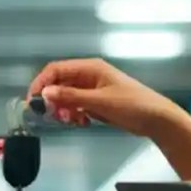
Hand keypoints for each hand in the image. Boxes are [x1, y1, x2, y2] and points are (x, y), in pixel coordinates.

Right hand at [27, 58, 182, 137]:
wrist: (157, 119)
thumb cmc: (132, 105)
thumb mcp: (100, 101)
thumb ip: (71, 97)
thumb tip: (45, 93)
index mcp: (90, 68)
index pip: (56, 70)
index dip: (42, 83)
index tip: (33, 102)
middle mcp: (89, 75)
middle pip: (59, 83)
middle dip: (53, 100)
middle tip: (55, 116)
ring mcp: (93, 89)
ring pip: (66, 96)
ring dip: (64, 109)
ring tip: (72, 121)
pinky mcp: (97, 102)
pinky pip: (76, 105)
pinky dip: (74, 114)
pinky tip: (83, 123)